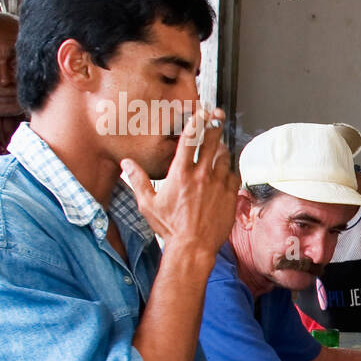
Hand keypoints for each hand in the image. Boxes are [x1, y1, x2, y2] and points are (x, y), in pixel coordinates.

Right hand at [122, 105, 239, 252]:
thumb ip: (137, 180)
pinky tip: (227, 169)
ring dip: (222, 149)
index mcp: (180, 173)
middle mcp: (201, 175)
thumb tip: (125, 163)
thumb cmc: (170, 227)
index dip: (195, 123)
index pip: (189, 140)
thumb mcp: (147, 203)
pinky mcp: (230, 195)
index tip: (200, 113)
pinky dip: (230, 169)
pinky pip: (234, 174)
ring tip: (220, 145)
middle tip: (216, 120)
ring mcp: (218, 184)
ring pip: (224, 157)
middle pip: (211, 143)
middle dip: (213, 129)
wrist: (193, 247)